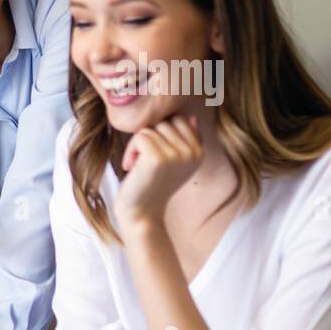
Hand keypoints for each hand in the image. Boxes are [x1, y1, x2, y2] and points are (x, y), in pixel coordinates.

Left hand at [115, 115, 202, 231]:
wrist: (141, 213)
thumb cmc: (151, 184)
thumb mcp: (173, 161)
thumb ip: (183, 139)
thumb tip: (191, 116)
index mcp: (199, 152)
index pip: (179, 121)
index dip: (161, 135)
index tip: (155, 157)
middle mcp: (193, 152)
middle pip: (165, 122)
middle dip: (150, 139)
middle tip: (145, 163)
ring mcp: (177, 154)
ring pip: (151, 129)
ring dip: (138, 146)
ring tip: (140, 166)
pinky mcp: (158, 157)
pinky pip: (140, 136)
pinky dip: (131, 150)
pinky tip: (132, 168)